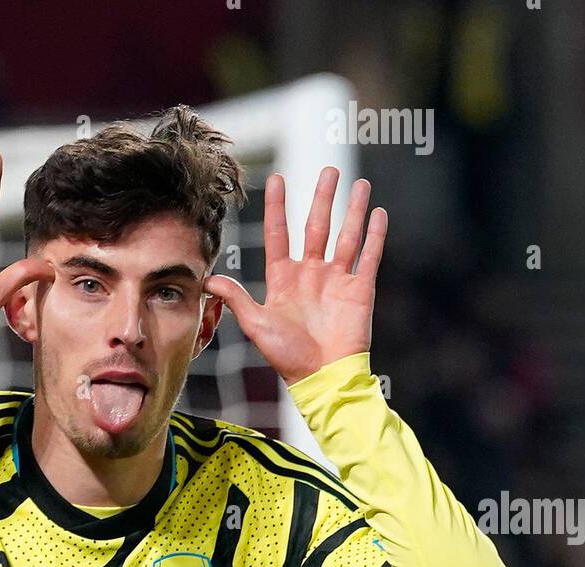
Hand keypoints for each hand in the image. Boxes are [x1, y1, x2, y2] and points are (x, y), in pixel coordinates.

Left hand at [204, 167, 386, 386]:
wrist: (322, 378)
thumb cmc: (287, 357)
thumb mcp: (257, 324)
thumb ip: (236, 298)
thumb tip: (207, 279)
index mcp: (284, 280)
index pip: (280, 234)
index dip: (277, 207)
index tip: (277, 178)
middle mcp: (311, 275)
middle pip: (316, 227)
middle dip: (322, 197)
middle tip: (328, 170)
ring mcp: (337, 280)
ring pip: (346, 235)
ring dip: (352, 209)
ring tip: (358, 182)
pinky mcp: (360, 290)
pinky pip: (369, 256)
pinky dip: (374, 235)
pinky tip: (377, 212)